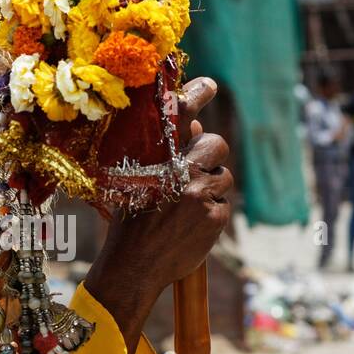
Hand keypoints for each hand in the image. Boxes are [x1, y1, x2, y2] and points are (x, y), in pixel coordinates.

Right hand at [83, 76, 232, 353]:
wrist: (132, 267)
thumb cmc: (130, 223)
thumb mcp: (133, 182)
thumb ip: (161, 153)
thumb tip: (193, 124)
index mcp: (156, 159)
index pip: (178, 115)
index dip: (196, 94)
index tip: (209, 86)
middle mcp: (180, 172)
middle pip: (215, 144)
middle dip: (212, 154)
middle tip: (200, 168)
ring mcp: (200, 195)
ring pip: (223, 176)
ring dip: (211, 187)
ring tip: (189, 206)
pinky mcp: (215, 218)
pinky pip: (223, 204)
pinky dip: (212, 213)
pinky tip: (191, 226)